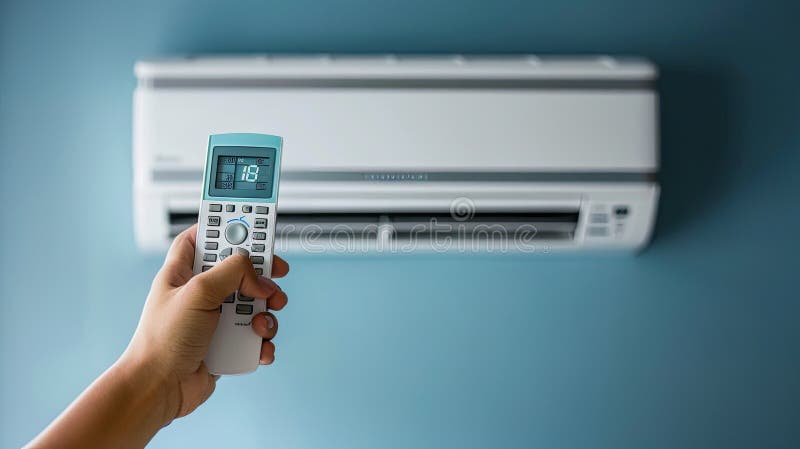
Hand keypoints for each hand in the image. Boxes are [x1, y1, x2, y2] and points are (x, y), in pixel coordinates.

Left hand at [122, 224, 288, 420]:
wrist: (159, 390)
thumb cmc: (162, 342)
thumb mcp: (197, 292)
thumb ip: (232, 272)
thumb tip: (259, 275)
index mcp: (184, 272)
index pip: (205, 236)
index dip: (226, 226)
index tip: (252, 223)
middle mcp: (201, 292)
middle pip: (241, 269)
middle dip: (262, 274)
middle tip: (275, 275)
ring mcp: (216, 318)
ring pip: (255, 304)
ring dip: (267, 313)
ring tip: (262, 323)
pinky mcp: (228, 343)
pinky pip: (256, 336)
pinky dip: (263, 341)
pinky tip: (259, 347)